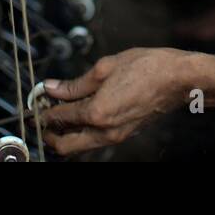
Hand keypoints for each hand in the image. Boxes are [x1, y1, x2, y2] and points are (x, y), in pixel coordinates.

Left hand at [40, 48, 190, 154]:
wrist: (179, 80)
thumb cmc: (147, 68)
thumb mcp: (105, 68)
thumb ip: (75, 83)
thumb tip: (52, 88)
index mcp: (97, 113)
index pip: (60, 117)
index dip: (43, 110)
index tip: (36, 102)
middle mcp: (105, 131)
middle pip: (66, 146)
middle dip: (49, 134)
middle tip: (41, 117)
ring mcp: (116, 136)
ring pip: (80, 146)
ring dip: (65, 135)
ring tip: (59, 114)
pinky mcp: (124, 134)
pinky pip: (95, 140)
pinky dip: (82, 132)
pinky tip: (80, 114)